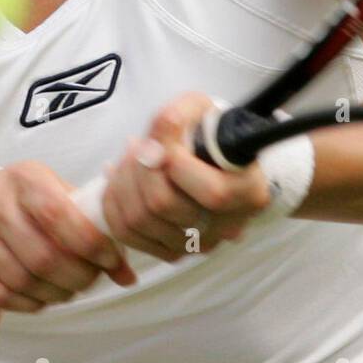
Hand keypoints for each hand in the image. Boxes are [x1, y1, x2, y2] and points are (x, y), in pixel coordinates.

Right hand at [0, 161, 136, 314]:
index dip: (91, 244)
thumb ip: (90, 222)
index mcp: (25, 177)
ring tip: (70, 289)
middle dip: (78, 276)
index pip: (60, 215)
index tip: (111, 260)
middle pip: (43, 256)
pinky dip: (31, 303)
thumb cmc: (22, 200)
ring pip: (22, 280)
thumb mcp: (52, 192)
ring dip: (56, 293)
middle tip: (93, 279)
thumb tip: (127, 270)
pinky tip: (43, 297)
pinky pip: (1, 295)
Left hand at [98, 92, 272, 260]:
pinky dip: (114, 200)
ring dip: (123, 180)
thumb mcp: (206, 111)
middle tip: (139, 143)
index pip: (212, 192)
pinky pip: (126, 232)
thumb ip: (184, 113)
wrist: (214, 160)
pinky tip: (119, 177)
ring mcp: (197, 244)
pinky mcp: (170, 251)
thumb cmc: (213, 135)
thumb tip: (161, 127)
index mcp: (249, 193)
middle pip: (164, 205)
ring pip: (139, 220)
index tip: (161, 131)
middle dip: (140, 166)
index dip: (176, 160)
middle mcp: (225, 227)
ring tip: (130, 155)